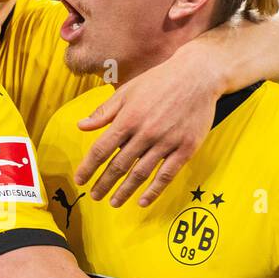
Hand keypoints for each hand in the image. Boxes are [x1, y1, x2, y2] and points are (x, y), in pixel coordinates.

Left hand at [74, 54, 225, 207]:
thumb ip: (104, 112)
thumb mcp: (127, 91)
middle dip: (104, 184)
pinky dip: (154, 190)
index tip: (80, 180)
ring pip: (141, 173)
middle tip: (95, 196)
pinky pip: (167, 175)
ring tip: (114, 202)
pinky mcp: (186, 148)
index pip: (101, 149)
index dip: (88, 167)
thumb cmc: (159, 81)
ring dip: (125, 191)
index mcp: (128, 118)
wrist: (198, 75)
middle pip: (119, 165)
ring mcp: (167, 141)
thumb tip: (81, 126)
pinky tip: (142, 201)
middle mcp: (145, 132)